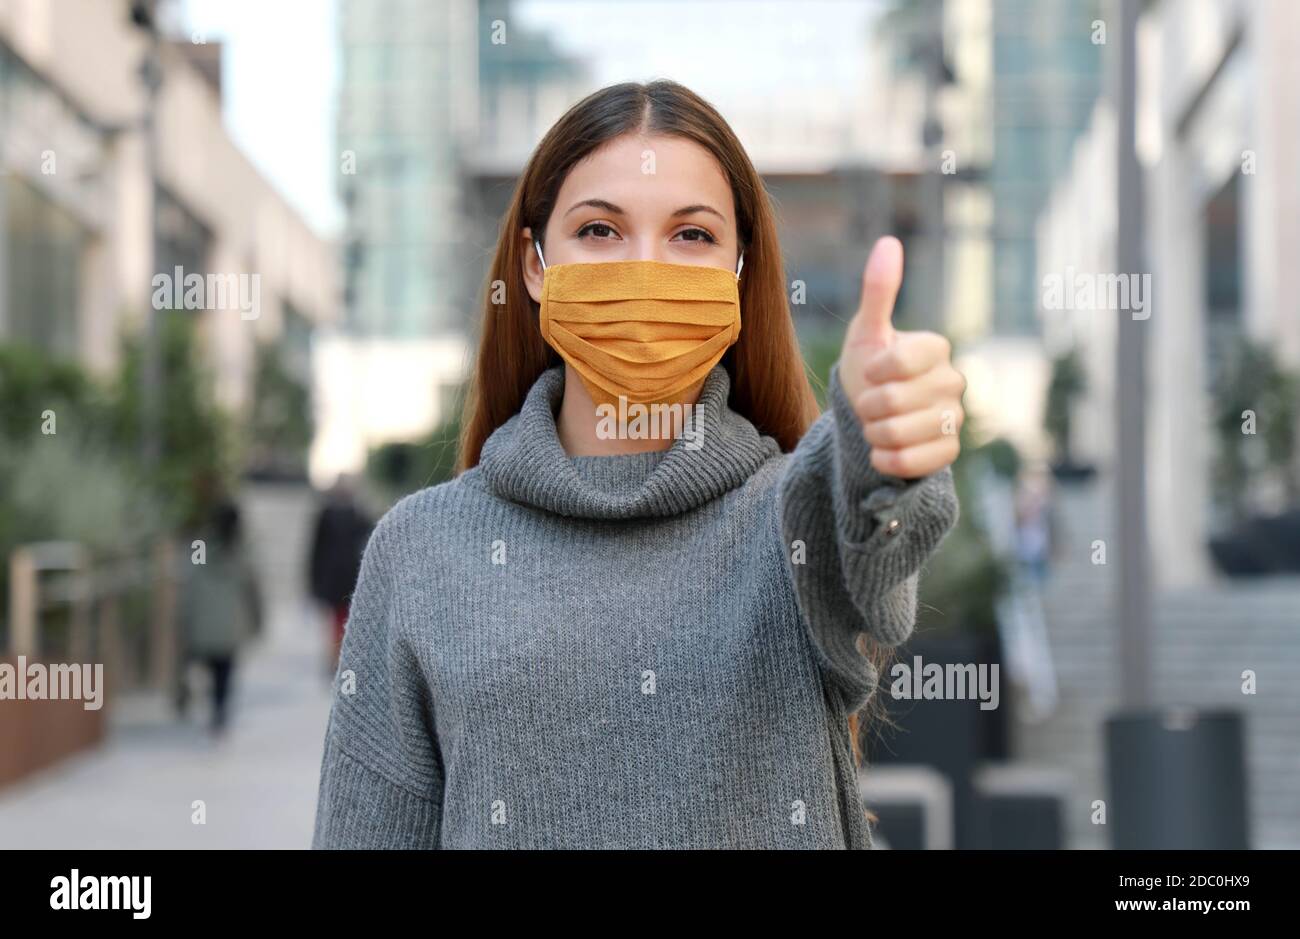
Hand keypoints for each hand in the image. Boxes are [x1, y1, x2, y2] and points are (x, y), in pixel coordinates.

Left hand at [838, 236, 965, 478]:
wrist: (869, 420)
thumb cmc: (868, 371)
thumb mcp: (867, 332)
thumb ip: (879, 291)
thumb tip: (890, 241)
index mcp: (936, 349)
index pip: (899, 361)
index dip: (873, 372)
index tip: (870, 373)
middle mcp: (953, 382)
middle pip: (895, 401)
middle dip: (868, 406)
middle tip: (870, 404)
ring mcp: (954, 419)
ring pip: (900, 433)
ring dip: (874, 432)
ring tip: (877, 424)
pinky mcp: (949, 452)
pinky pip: (912, 462)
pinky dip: (886, 459)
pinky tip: (882, 450)